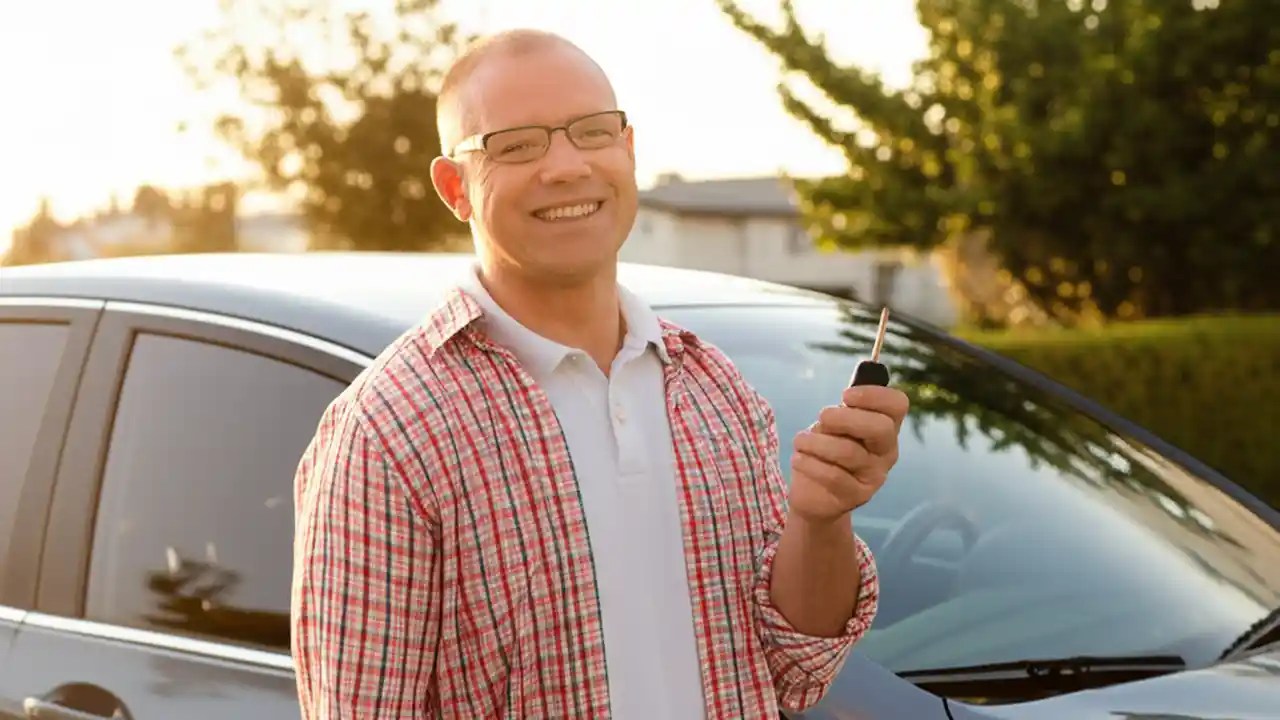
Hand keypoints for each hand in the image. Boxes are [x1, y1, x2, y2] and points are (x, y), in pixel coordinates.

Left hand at [789, 385, 908, 523]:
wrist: (815, 495)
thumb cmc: (827, 449)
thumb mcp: (835, 424)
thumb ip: (846, 404)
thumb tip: (864, 367)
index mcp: (886, 427)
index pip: (897, 404)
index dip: (873, 395)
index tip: (844, 396)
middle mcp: (886, 451)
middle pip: (880, 427)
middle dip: (845, 418)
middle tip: (822, 417)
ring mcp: (874, 475)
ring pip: (849, 452)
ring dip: (816, 441)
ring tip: (800, 441)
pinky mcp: (857, 495)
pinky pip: (833, 476)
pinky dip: (810, 463)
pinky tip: (798, 458)